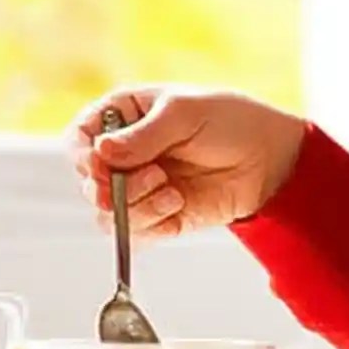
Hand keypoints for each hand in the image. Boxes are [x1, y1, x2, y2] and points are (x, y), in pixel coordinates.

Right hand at [66, 85, 306, 242]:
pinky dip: (152, 227)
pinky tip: (178, 208)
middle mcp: (124, 154)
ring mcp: (139, 187)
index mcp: (123, 117)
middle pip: (88, 181)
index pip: (80, 137)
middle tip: (153, 176)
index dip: (81, 154)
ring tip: (173, 191)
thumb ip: (142, 136)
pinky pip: (134, 234)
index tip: (97, 163)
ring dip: (137, 207)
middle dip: (115, 186)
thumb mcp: (184, 114)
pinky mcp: (158, 216)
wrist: (269, 158)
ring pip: (107, 213)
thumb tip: (100, 152)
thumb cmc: (228, 120)